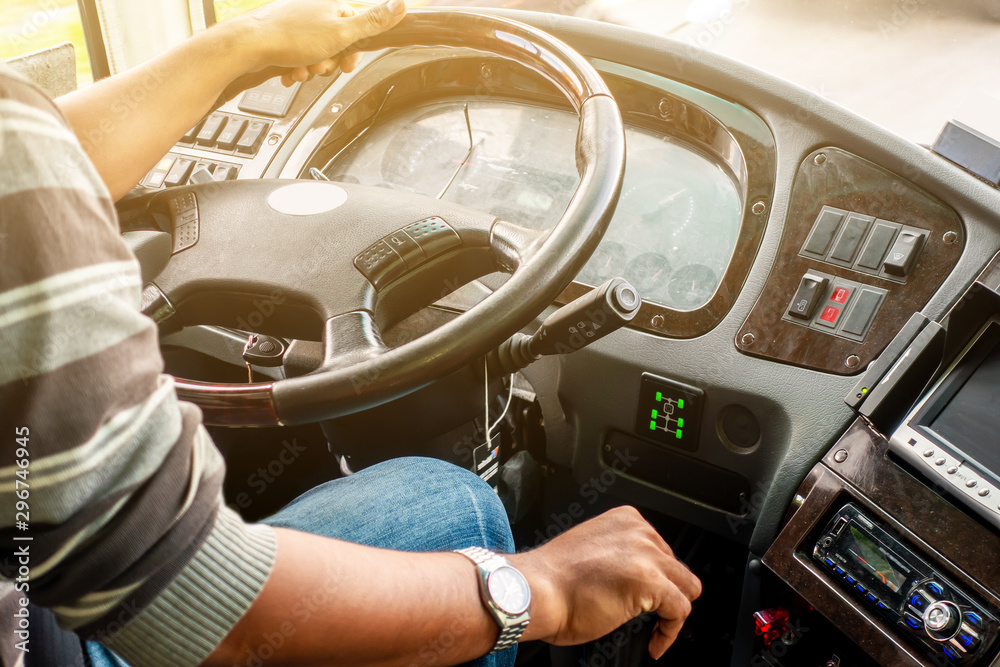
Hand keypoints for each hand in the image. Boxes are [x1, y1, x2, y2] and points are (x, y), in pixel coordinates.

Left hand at [230, 0, 406, 84]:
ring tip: (302, 69)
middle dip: (329, 61)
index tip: (346, 64)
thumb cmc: (292, 37)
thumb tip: (401, 5)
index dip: (352, 52)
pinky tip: (291, 71)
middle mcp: (314, 9)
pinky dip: (296, 67)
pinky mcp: (282, 34)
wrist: (251, 45)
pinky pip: (297, 54)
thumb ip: (373, 22)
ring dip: (312, 67)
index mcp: (332, 5)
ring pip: (316, 52)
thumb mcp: (343, 32)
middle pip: (335, 42)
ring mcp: (296, 21)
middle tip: (320, 65)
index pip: (357, 29)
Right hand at [511, 506, 701, 658]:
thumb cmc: (551, 579)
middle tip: (649, 616)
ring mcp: (647, 556)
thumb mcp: (591, 549)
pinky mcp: (650, 583)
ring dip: (672, 612)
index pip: (660, 550)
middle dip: (665, 594)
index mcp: (625, 520)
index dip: (655, 578)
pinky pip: (680, 610)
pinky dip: (670, 633)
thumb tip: (631, 576)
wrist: (534, 590)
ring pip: (687, 587)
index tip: (646, 597)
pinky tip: (654, 643)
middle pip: (676, 568)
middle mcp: (639, 532)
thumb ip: (617, 554)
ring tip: (655, 630)